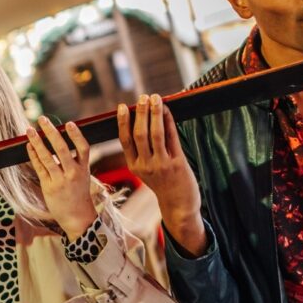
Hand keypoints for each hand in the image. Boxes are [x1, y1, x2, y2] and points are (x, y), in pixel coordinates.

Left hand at [27, 116, 97, 240]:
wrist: (77, 216)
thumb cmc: (79, 192)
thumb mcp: (83, 174)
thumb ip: (76, 159)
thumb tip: (61, 138)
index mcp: (84, 168)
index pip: (83, 148)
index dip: (76, 135)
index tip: (69, 123)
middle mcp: (73, 173)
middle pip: (61, 149)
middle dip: (51, 132)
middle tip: (42, 119)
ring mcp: (60, 180)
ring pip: (47, 157)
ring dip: (37, 142)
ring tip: (29, 130)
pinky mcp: (49, 186)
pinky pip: (39, 168)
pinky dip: (33, 155)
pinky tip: (28, 146)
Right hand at [117, 94, 206, 255]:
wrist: (179, 205)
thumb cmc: (162, 183)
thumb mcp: (145, 170)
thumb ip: (141, 151)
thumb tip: (139, 122)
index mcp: (133, 166)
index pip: (124, 140)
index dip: (123, 122)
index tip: (123, 106)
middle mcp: (145, 165)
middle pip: (139, 134)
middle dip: (140, 113)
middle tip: (142, 97)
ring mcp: (161, 165)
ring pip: (155, 134)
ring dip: (155, 114)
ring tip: (155, 98)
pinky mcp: (176, 164)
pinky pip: (171, 138)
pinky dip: (168, 122)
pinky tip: (167, 110)